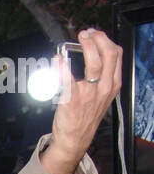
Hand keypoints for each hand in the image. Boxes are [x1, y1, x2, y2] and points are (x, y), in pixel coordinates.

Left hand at [42, 29, 121, 173]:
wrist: (74, 140)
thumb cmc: (85, 117)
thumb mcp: (101, 96)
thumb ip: (101, 77)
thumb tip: (92, 55)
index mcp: (112, 85)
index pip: (116, 55)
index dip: (106, 40)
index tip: (96, 34)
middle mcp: (103, 88)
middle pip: (108, 54)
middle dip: (98, 38)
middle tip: (86, 33)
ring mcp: (89, 93)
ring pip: (94, 62)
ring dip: (86, 45)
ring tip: (79, 38)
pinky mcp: (73, 99)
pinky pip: (68, 79)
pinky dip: (62, 66)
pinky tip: (57, 58)